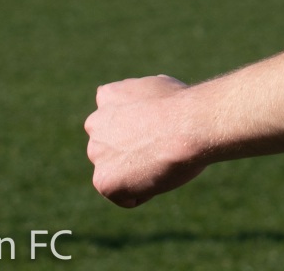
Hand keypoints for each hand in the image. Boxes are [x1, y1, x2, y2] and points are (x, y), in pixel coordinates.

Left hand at [85, 75, 205, 207]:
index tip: (160, 130)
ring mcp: (97, 153)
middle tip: (162, 148)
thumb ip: (142, 98)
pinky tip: (159, 174)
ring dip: (138, 173)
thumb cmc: (184, 107)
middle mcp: (95, 124)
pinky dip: (145, 193)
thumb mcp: (160, 86)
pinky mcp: (103, 181)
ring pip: (119, 174)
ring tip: (162, 160)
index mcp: (108, 96)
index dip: (142, 128)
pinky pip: (126, 197)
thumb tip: (147, 103)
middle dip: (134, 153)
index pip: (117, 119)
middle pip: (113, 148)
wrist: (188, 126)